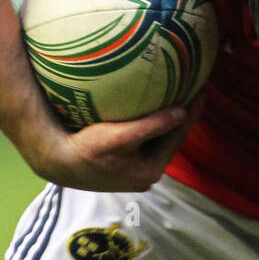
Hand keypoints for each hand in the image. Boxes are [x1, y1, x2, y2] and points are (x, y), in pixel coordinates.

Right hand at [28, 97, 203, 192]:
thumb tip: (181, 111)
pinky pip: (144, 137)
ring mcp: (135, 170)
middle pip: (171, 136)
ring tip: (178, 91)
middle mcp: (147, 173)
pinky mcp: (124, 163)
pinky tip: (149, 102)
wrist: (57, 162)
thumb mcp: (119, 137)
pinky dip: (150, 121)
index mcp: (151, 170)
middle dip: (183, 112)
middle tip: (194, 85)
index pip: (179, 135)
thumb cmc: (86, 150)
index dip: (192, 110)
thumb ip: (152, 126)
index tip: (202, 88)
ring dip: (167, 117)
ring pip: (158, 138)